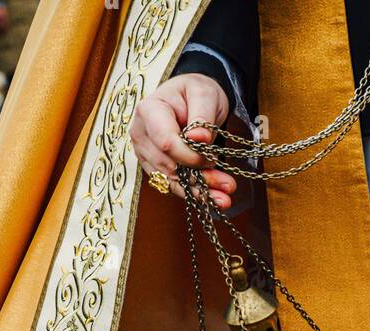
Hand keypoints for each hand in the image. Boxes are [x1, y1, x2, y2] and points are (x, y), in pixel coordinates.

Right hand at [130, 73, 237, 208]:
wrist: (191, 99)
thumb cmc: (196, 91)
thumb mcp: (204, 94)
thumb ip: (202, 115)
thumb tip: (198, 139)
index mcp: (149, 110)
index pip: (165, 142)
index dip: (189, 155)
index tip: (212, 156)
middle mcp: (141, 134)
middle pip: (168, 165)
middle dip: (199, 178)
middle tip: (228, 185)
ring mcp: (145, 153)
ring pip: (170, 180)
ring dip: (198, 191)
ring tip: (224, 199)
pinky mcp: (154, 167)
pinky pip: (171, 186)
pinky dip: (193, 194)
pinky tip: (212, 199)